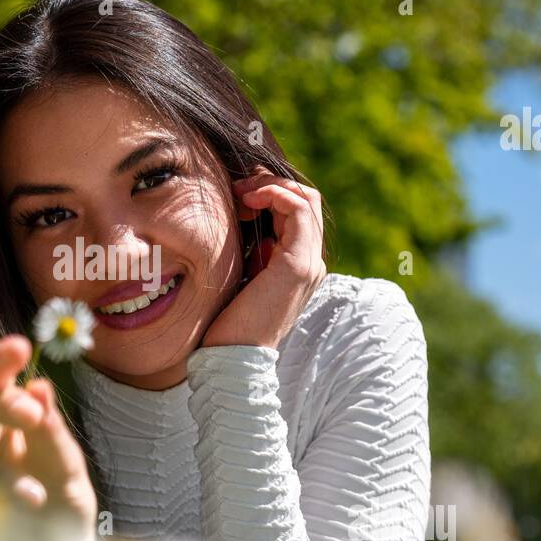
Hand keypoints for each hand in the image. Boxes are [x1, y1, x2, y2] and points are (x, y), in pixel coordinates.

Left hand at [201, 170, 326, 349]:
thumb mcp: (243, 275)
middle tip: (239, 187)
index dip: (272, 192)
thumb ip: (253, 250)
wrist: (234, 357)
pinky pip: (299, 211)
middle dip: (272, 184)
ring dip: (271, 186)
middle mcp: (311, 262)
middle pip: (306, 200)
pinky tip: (248, 201)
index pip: (299, 211)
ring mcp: (309, 264)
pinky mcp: (297, 266)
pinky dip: (275, 195)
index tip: (238, 195)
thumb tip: (244, 217)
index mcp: (299, 265)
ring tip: (241, 193)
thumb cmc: (229, 321)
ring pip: (305, 199)